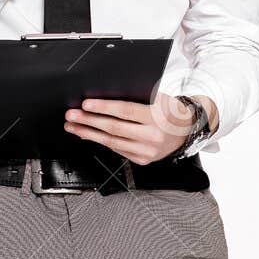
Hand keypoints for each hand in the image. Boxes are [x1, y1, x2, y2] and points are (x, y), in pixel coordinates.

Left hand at [64, 93, 217, 163]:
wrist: (186, 130)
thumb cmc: (169, 111)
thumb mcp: (157, 99)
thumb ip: (134, 98)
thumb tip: (102, 99)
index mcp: (156, 117)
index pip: (125, 111)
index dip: (103, 108)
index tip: (85, 105)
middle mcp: (152, 136)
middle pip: (114, 128)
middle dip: (89, 121)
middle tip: (72, 116)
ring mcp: (147, 151)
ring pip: (112, 142)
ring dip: (89, 134)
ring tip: (73, 126)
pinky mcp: (142, 160)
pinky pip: (117, 150)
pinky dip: (100, 142)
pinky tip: (88, 135)